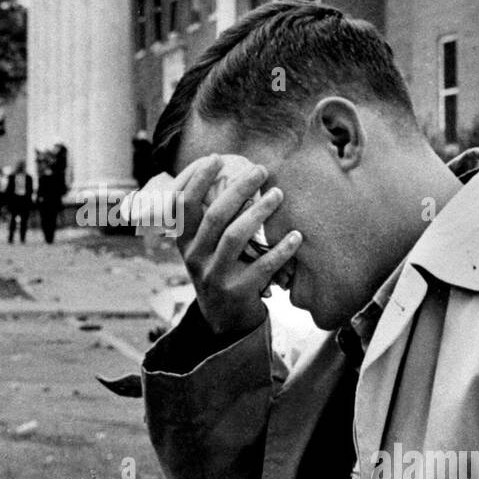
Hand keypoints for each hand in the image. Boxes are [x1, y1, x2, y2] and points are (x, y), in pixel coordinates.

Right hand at [174, 155, 302, 338]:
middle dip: (238, 188)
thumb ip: (208, 221)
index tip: (216, 158)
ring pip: (235, 237)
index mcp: (184, 243)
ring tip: (278, 194)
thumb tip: (227, 175)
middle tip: (260, 169)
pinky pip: (262, 266)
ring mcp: (215, 277)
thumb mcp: (203, 249)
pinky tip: (295, 236)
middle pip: (214, 215)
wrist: (224, 321)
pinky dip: (280, 250)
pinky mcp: (238, 293)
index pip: (183, 205)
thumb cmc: (219, 271)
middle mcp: (194, 258)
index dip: (197, 179)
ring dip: (259, 212)